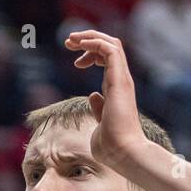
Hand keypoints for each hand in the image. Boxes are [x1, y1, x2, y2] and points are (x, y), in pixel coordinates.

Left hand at [64, 30, 149, 169]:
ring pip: (111, 44)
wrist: (122, 153)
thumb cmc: (111, 146)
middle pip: (109, 47)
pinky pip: (110, 50)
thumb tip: (92, 96)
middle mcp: (121, 81)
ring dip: (89, 38)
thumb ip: (98, 108)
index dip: (90, 55)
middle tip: (68, 42)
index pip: (107, 60)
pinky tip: (80, 45)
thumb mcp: (100, 123)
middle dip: (88, 40)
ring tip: (70, 40)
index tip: (74, 61)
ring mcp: (122, 79)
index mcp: (116, 89)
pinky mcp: (120, 80)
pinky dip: (95, 42)